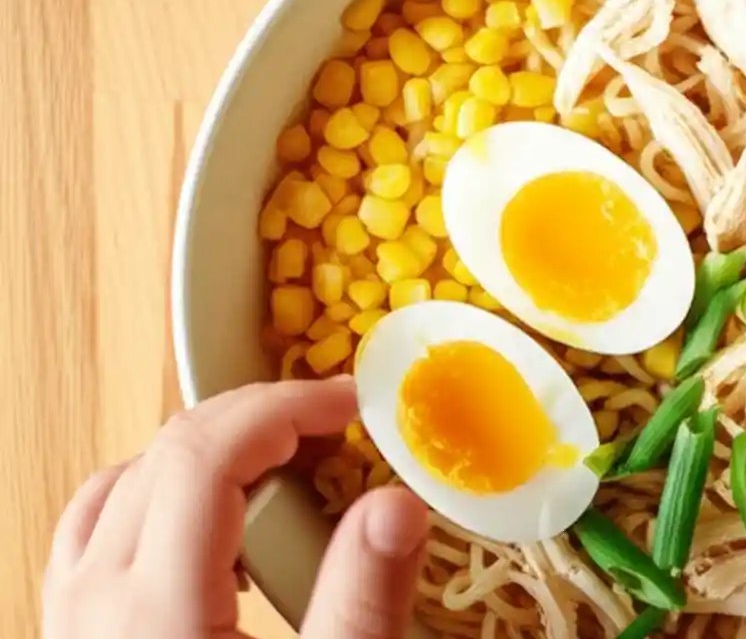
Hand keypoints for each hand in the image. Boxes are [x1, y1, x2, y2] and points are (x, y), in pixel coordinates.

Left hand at [43, 378, 429, 638]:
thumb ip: (360, 602)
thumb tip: (397, 502)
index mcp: (154, 606)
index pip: (205, 455)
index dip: (282, 408)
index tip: (350, 407)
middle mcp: (93, 599)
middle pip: (164, 455)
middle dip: (255, 420)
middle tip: (331, 429)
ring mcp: (69, 619)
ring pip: (122, 486)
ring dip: (204, 455)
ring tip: (279, 469)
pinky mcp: (72, 638)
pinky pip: (95, 533)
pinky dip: (157, 498)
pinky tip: (210, 528)